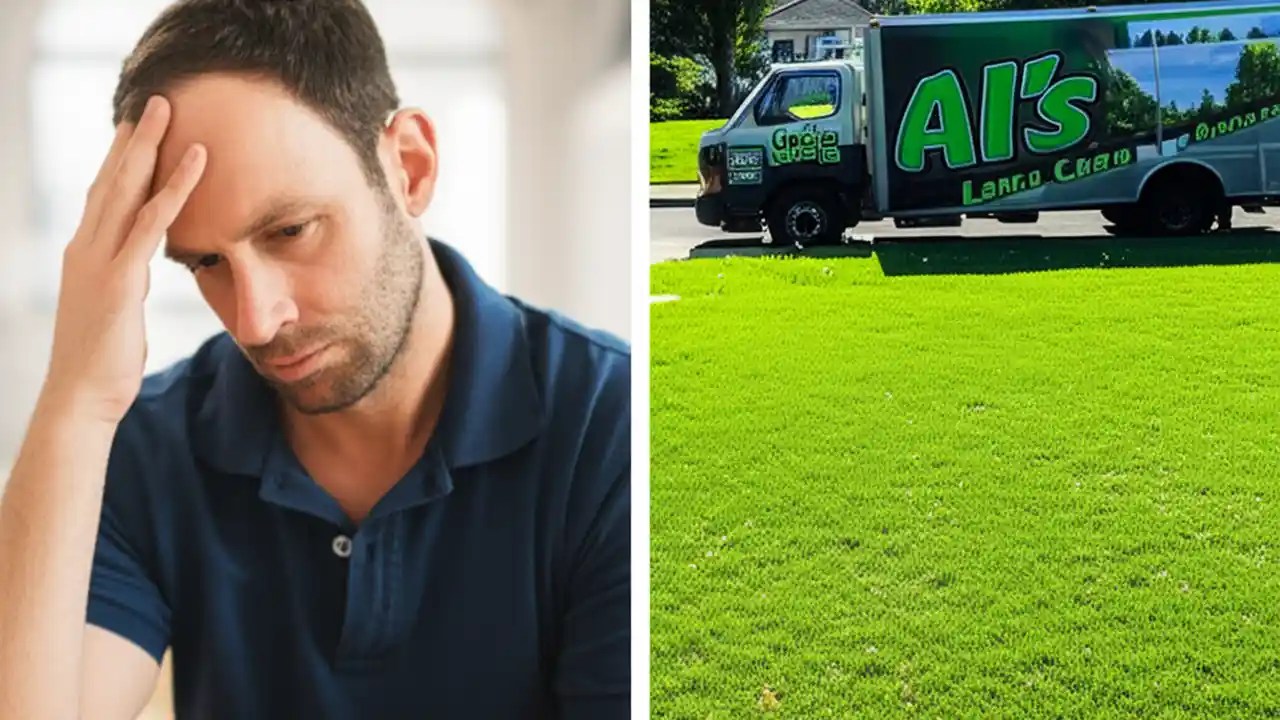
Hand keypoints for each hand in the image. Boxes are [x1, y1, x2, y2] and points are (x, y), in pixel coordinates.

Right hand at [41, 95, 206, 424]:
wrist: (81, 398)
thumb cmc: (102, 361)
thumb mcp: (114, 311)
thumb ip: (123, 283)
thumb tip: (136, 272)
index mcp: (84, 254)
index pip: (104, 195)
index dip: (120, 158)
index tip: (136, 127)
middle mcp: (86, 248)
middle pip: (111, 179)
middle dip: (134, 138)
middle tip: (154, 100)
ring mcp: (99, 260)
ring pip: (127, 189)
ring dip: (151, 147)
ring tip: (171, 111)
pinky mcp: (120, 279)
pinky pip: (152, 223)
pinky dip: (175, 189)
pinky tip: (196, 163)